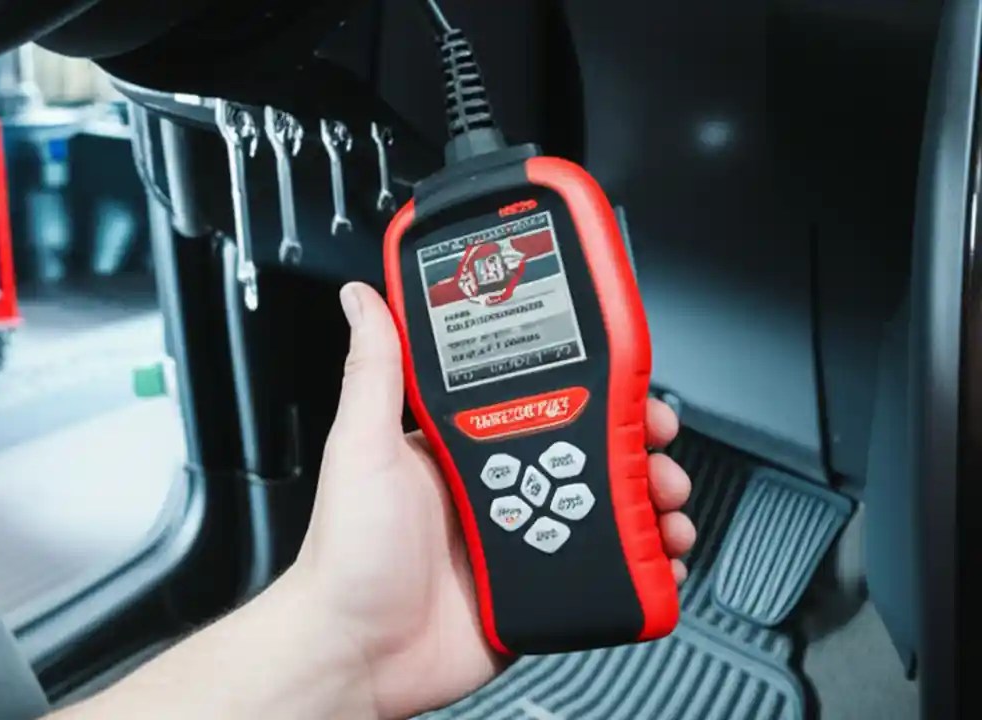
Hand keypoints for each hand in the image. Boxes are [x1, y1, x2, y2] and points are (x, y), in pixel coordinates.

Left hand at [291, 283, 695, 718]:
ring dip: (647, 500)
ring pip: (604, 508)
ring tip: (665, 502)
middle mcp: (496, 488)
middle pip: (586, 453)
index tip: (627, 381)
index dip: (591, 389)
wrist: (357, 652)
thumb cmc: (348, 553)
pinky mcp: (537, 588)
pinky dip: (639, 560)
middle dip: (635, 445)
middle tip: (658, 444)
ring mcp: (520, 538)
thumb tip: (362, 298)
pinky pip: (602, 568)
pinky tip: (656, 553)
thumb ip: (374, 371)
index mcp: (461, 448)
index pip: (542, 401)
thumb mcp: (361, 447)